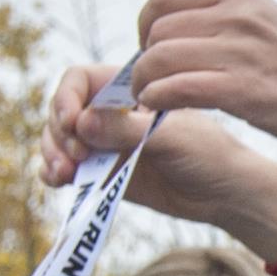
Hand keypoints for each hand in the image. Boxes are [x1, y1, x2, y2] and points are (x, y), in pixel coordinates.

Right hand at [40, 65, 276, 268]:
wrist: (224, 194)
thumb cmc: (208, 154)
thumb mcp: (172, 138)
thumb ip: (127, 130)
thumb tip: (81, 122)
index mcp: (127, 91)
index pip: (79, 81)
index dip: (67, 98)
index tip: (72, 122)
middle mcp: (109, 113)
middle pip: (61, 112)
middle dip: (57, 132)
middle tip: (75, 156)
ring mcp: (103, 143)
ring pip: (58, 141)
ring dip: (51, 153)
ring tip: (64, 174)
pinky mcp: (101, 172)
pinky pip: (66, 170)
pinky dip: (54, 173)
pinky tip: (58, 181)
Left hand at [122, 0, 276, 157]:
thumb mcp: (265, 22)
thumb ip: (224, 18)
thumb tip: (175, 28)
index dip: (146, 24)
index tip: (152, 49)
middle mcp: (237, 16)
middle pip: (158, 30)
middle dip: (144, 58)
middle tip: (150, 81)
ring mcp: (239, 52)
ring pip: (159, 58)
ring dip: (144, 82)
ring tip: (149, 98)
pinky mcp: (241, 89)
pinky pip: (176, 87)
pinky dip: (158, 97)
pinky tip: (159, 107)